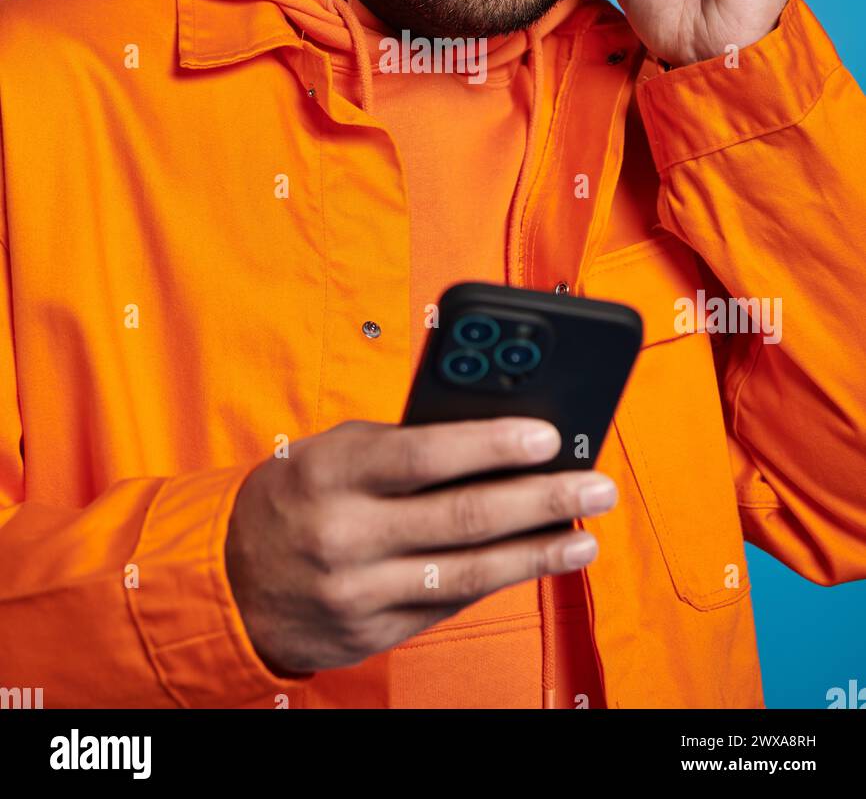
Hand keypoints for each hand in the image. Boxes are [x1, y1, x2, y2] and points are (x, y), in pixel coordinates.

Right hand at [224, 418, 615, 675]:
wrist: (229, 581)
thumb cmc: (295, 496)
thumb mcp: (334, 451)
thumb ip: (403, 444)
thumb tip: (493, 436)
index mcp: (332, 471)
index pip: (425, 454)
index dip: (492, 443)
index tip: (547, 436)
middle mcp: (345, 533)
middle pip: (462, 517)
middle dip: (540, 500)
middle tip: (593, 485)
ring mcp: (359, 591)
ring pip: (466, 573)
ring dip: (536, 553)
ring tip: (583, 536)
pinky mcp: (372, 632)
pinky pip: (448, 605)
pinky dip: (497, 581)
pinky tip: (534, 561)